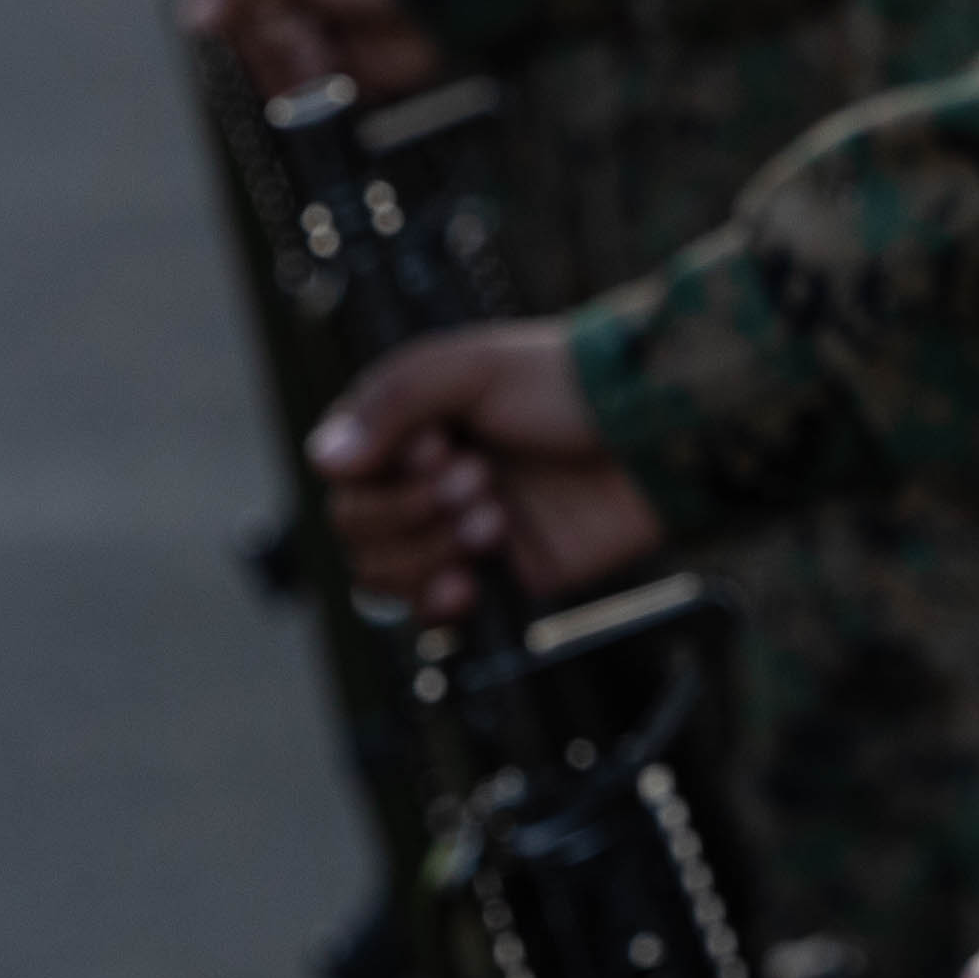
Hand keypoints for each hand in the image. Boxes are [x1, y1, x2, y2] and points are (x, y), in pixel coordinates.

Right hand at [191, 0, 437, 96]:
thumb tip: (189, 12)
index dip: (235, 12)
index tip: (236, 14)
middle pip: (251, 37)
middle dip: (270, 38)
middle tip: (300, 26)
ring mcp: (325, 36)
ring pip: (275, 67)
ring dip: (292, 62)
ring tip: (324, 47)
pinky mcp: (349, 74)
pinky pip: (309, 94)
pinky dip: (314, 86)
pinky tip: (331, 68)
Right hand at [308, 323, 661, 617]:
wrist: (655, 438)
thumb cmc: (569, 385)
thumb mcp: (474, 367)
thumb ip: (393, 402)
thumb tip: (323, 460)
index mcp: (408, 421)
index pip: (340, 470)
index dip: (382, 472)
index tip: (439, 446)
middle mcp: (422, 476)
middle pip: (355, 526)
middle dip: (412, 510)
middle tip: (482, 480)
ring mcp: (455, 527)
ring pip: (382, 574)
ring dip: (430, 550)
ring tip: (495, 518)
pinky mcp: (494, 574)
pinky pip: (430, 610)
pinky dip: (435, 604)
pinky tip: (467, 585)